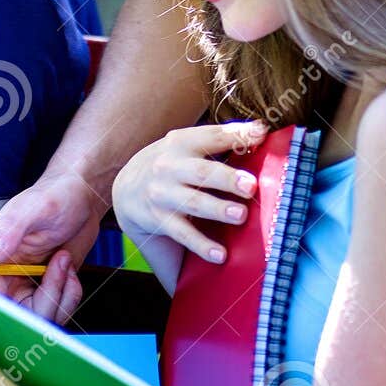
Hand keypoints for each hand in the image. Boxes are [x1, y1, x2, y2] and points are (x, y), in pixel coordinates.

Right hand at [0, 175, 101, 321]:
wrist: (82, 198)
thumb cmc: (55, 196)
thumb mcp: (33, 210)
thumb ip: (9, 232)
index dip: (8, 310)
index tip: (32, 306)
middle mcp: (3, 277)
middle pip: (17, 316)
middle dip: (45, 300)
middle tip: (62, 268)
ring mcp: (25, 286)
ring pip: (39, 317)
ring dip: (61, 294)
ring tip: (66, 261)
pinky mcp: (45, 290)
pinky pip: (56, 310)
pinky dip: (69, 294)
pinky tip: (70, 269)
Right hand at [111, 122, 264, 263]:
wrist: (126, 188)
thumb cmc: (171, 164)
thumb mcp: (186, 144)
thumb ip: (221, 139)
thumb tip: (260, 130)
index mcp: (182, 143)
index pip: (211, 137)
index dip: (236, 135)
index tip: (260, 136)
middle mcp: (170, 167)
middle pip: (202, 172)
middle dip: (226, 178)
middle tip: (250, 186)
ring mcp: (163, 194)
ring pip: (193, 203)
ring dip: (217, 209)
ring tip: (240, 215)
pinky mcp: (160, 220)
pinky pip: (183, 234)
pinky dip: (202, 245)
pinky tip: (220, 255)